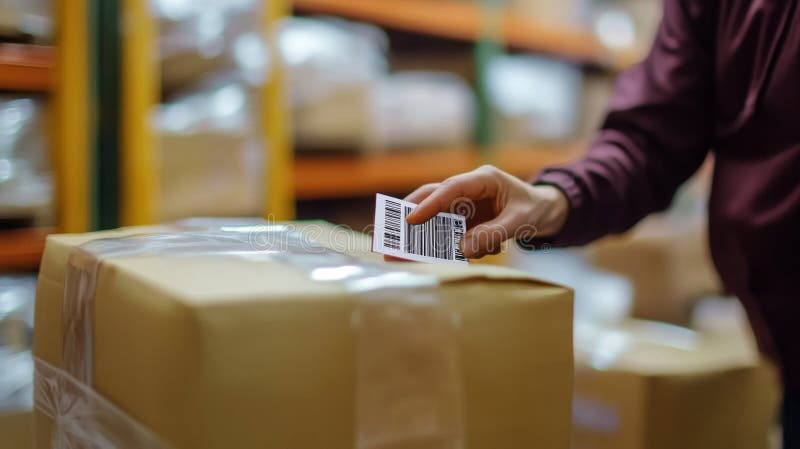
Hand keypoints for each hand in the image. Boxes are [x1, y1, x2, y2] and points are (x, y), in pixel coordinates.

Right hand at [403, 165, 568, 258]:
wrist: (543, 211)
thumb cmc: (534, 208)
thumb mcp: (521, 220)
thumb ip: (493, 233)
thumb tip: (463, 249)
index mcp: (483, 179)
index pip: (451, 188)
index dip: (430, 204)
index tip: (410, 220)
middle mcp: (468, 189)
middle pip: (431, 198)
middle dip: (408, 216)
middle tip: (386, 235)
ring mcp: (463, 205)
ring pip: (433, 217)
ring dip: (416, 235)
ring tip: (395, 253)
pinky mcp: (462, 220)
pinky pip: (445, 233)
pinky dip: (438, 246)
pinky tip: (435, 258)